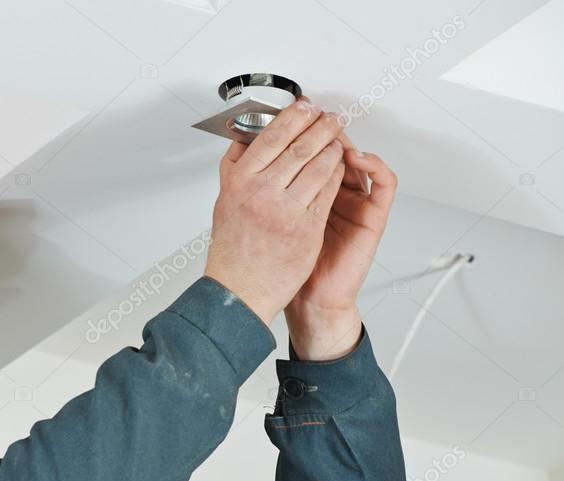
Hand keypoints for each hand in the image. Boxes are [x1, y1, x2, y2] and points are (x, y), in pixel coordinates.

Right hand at [204, 99, 346, 327]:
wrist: (240, 291)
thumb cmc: (232, 252)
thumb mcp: (224, 204)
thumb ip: (235, 171)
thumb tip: (244, 141)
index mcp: (239, 183)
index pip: (271, 137)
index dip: (293, 117)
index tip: (305, 107)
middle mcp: (261, 194)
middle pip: (299, 147)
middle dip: (320, 127)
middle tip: (329, 117)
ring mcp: (285, 211)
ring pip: (318, 166)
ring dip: (332, 148)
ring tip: (337, 140)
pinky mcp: (306, 229)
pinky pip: (327, 192)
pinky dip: (336, 175)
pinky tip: (338, 167)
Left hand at [284, 96, 398, 359]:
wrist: (306, 300)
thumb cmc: (284, 266)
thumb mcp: (268, 219)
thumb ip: (263, 187)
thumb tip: (242, 151)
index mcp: (308, 192)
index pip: (310, 151)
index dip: (300, 132)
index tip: (286, 116)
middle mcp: (334, 194)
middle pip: (334, 149)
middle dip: (321, 129)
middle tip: (312, 114)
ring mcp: (356, 204)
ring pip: (361, 158)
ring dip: (346, 140)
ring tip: (332, 131)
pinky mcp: (374, 217)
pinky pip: (385, 182)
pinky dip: (374, 163)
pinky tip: (356, 156)